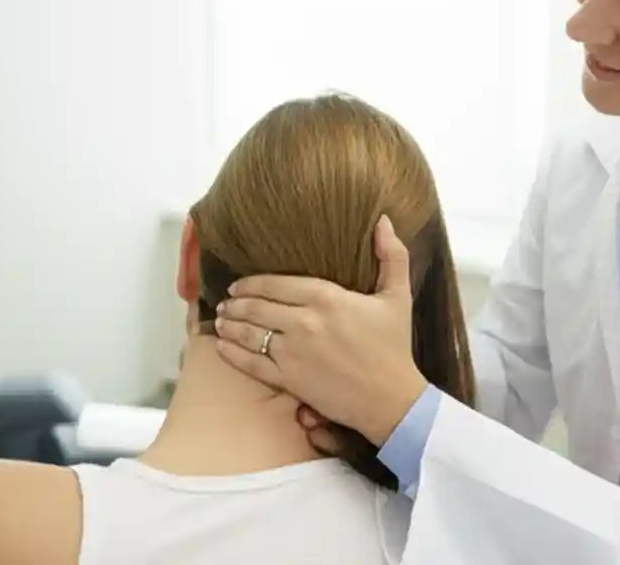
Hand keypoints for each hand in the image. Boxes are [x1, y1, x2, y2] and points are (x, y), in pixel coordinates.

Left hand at [214, 215, 427, 444]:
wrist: (392, 399)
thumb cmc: (394, 347)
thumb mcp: (398, 296)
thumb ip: (392, 255)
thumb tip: (384, 221)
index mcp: (326, 297)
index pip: (275, 284)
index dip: (251, 283)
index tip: (238, 285)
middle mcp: (305, 322)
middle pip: (257, 307)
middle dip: (235, 304)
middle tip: (225, 302)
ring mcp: (294, 352)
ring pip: (249, 333)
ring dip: (230, 325)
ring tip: (221, 321)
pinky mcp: (290, 380)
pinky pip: (252, 364)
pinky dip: (232, 353)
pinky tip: (222, 347)